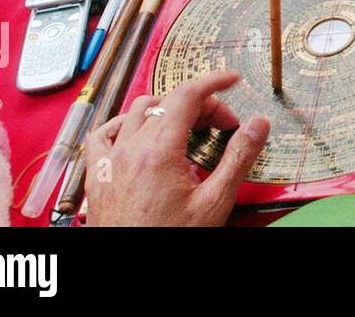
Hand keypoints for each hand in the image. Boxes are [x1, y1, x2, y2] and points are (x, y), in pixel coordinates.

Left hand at [85, 70, 268, 225]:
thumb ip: (238, 158)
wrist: (132, 273)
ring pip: (137, 111)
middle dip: (201, 106)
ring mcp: (109, 161)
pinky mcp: (97, 176)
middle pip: (168, 103)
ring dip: (166, 110)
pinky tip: (138, 133)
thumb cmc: (169, 240)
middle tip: (223, 126)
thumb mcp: (214, 203)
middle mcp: (129, 150)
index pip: (188, 95)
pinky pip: (104, 134)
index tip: (231, 80)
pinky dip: (124, 124)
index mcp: (158, 152)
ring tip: (188, 127)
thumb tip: (257, 124)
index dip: (214, 82)